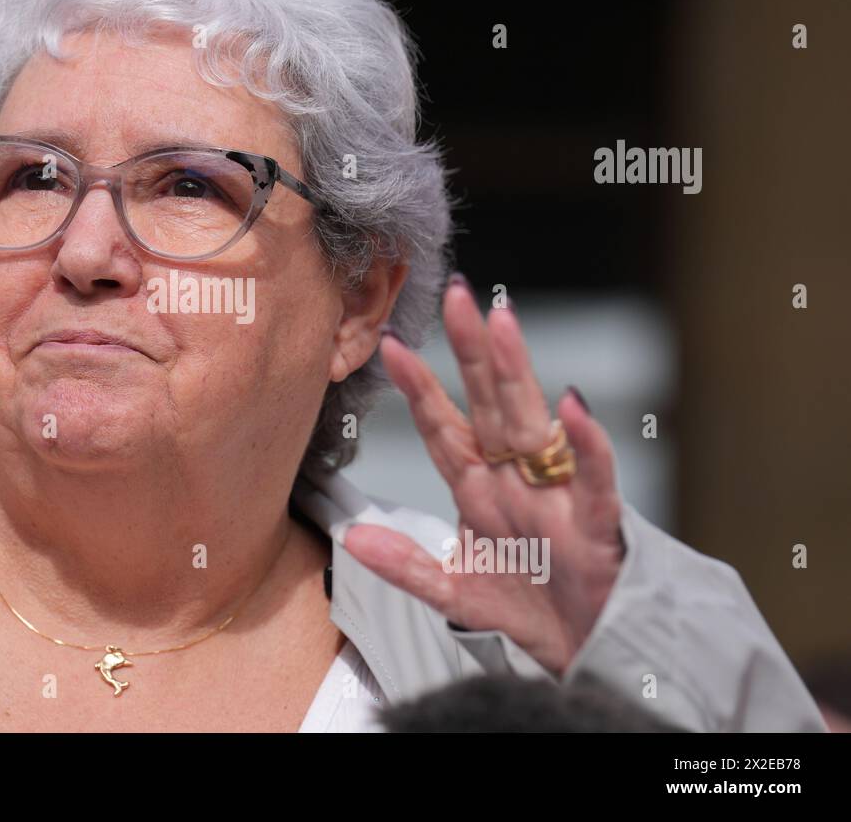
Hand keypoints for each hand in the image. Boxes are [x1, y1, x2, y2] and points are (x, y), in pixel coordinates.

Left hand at [343, 277, 626, 675]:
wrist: (589, 652)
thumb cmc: (528, 609)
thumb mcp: (453, 593)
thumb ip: (405, 564)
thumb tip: (352, 538)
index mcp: (480, 490)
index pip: (444, 428)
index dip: (420, 388)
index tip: (392, 346)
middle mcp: (515, 480)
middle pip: (490, 406)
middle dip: (472, 352)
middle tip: (456, 296)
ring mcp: (555, 496)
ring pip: (533, 424)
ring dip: (518, 375)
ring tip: (501, 324)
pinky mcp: (595, 523)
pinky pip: (592, 477)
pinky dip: (585, 444)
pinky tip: (572, 406)